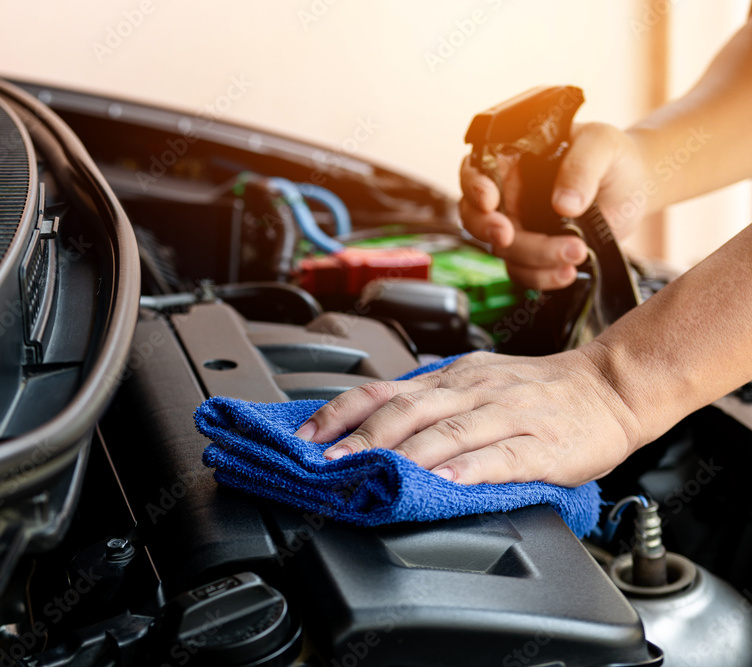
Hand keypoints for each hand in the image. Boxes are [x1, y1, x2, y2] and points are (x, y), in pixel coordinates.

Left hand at [293, 349, 643, 486]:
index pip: (382, 390)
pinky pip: (501, 455)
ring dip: (402, 453)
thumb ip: (428, 401)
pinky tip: (446, 481)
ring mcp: (507, 415)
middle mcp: (472, 390)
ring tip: (371, 474)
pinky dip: (470, 468)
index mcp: (450, 378)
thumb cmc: (537, 390)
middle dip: (360, 438)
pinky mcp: (542, 444)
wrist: (610, 386)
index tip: (306, 438)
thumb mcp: (474, 382)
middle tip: (327, 464)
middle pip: (405, 411)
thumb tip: (370, 423)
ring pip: (447, 431)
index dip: (340, 413)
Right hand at [461, 122, 648, 289]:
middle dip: (489, 230)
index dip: (473, 187)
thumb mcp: (602, 146)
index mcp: (512, 160)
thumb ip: (581, 168)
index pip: (475, 171)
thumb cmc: (613, 157)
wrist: (634, 188)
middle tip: (508, 237)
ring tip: (575, 252)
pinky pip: (524, 272)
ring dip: (533, 258)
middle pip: (476, 217)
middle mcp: (508, 195)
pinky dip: (543, 277)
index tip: (489, 201)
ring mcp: (520, 226)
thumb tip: (563, 204)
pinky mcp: (535, 252)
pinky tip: (568, 271)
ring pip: (503, 250)